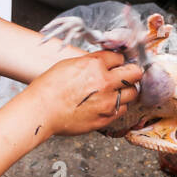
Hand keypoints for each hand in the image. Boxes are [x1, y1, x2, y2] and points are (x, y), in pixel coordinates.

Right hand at [26, 50, 142, 136]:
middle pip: (135, 74)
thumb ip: (90, 62)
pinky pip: (122, 110)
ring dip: (126, 91)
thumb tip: (104, 62)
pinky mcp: (105, 118)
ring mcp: (107, 102)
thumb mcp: (69, 65)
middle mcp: (105, 82)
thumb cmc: (49, 88)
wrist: (41, 111)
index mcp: (95, 65)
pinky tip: (107, 104)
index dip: (117, 60)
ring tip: (115, 91)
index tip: (116, 63)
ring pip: (132, 94)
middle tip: (126, 76)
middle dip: (132, 73)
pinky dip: (118, 106)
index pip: (119, 57)